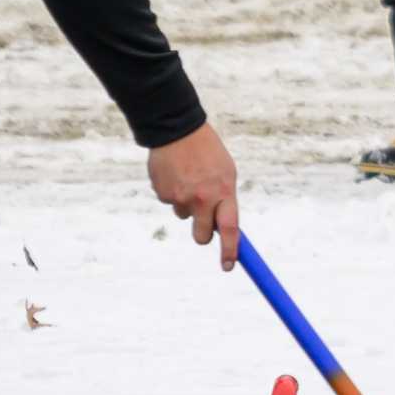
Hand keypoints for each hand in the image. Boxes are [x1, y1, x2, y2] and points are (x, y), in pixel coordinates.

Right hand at [149, 121, 240, 268]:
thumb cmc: (207, 151)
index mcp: (223, 192)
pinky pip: (170, 203)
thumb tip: (224, 228)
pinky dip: (173, 192)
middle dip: (203, 234)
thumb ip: (225, 199)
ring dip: (187, 204)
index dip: (229, 251)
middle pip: (202, 236)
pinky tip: (175, 174)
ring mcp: (181, 198)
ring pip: (184, 216)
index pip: (230, 229)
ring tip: (188, 178)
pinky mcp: (163, 194)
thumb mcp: (225, 172)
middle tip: (203, 221)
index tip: (228, 266)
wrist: (176, 129)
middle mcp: (202, 198)